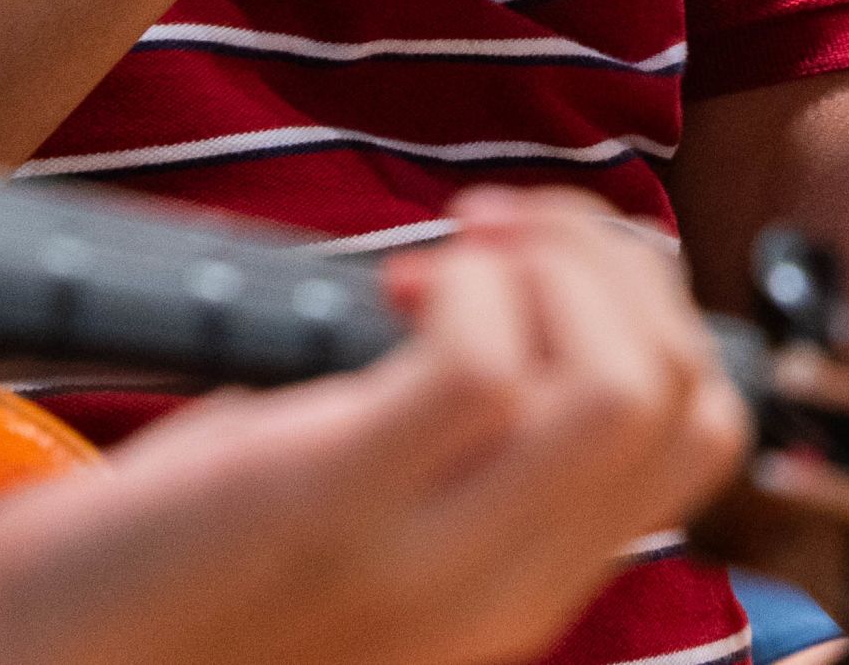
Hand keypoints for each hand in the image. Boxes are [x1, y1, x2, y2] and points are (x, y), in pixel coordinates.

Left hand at [0, 189, 747, 664]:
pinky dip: (464, 283)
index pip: (701, 434)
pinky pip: (484, 364)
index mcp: (516, 591)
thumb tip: (483, 310)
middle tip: (505, 236)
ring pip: (626, 382)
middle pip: (689, 399)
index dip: (651, 313)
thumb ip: (435, 458)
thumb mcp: (349, 536)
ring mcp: (426, 560)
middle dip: (620, 264)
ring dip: (558, 266)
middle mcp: (501, 592)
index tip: (538, 269)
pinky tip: (395, 287)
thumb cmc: (146, 611)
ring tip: (458, 253)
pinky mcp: (334, 507)